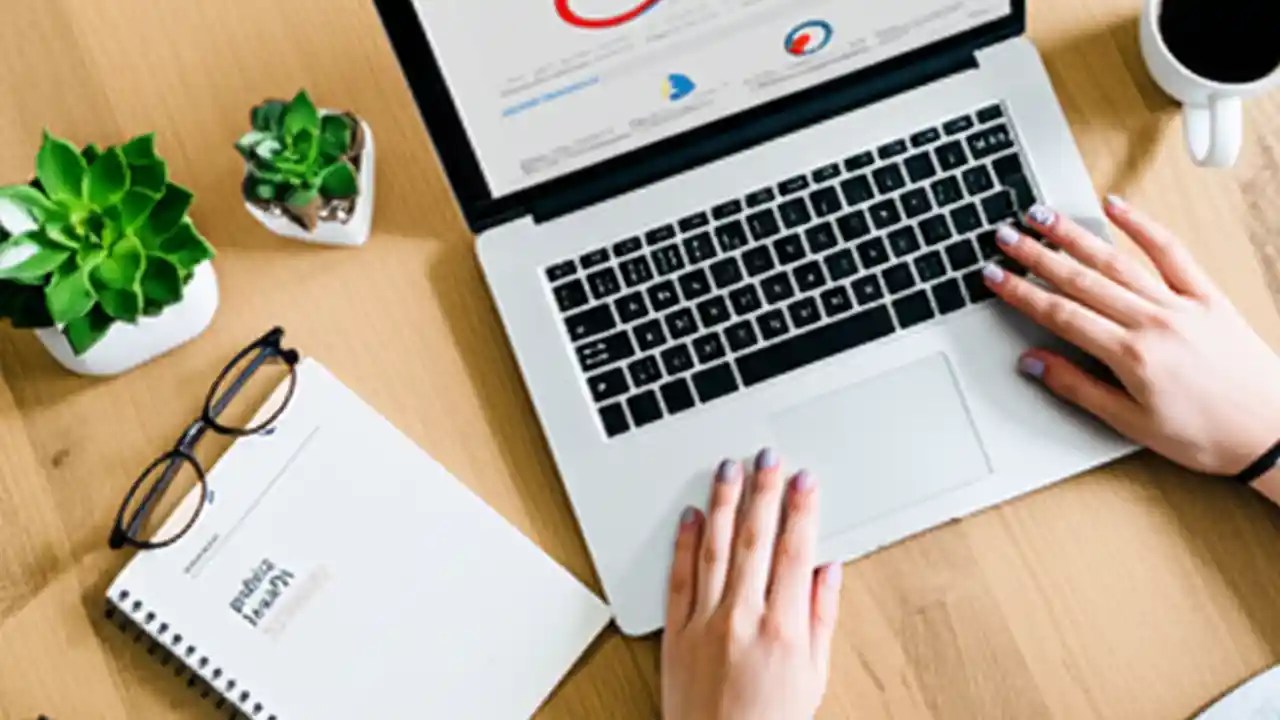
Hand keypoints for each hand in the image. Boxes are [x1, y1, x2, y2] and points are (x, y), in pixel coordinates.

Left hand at [662, 449, 842, 719]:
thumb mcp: (814, 676)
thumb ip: (822, 618)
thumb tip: (829, 571)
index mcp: (785, 629)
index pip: (795, 552)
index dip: (801, 510)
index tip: (805, 480)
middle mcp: (743, 619)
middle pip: (754, 540)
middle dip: (762, 492)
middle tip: (766, 456)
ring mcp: (705, 624)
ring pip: (714, 549)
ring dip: (721, 503)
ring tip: (728, 469)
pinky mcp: (675, 634)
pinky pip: (679, 579)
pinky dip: (683, 544)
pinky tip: (689, 515)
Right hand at [983, 196, 1279, 477]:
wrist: (1271, 430)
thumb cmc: (1206, 434)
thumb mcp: (1132, 423)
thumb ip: (1079, 388)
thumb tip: (1034, 363)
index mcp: (1130, 355)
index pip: (1060, 315)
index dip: (1022, 293)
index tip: (995, 276)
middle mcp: (1153, 322)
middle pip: (1081, 280)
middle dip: (1037, 256)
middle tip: (1006, 237)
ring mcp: (1180, 304)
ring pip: (1117, 260)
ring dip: (1075, 236)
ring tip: (1044, 215)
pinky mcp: (1206, 296)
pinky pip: (1171, 252)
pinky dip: (1142, 225)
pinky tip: (1117, 207)